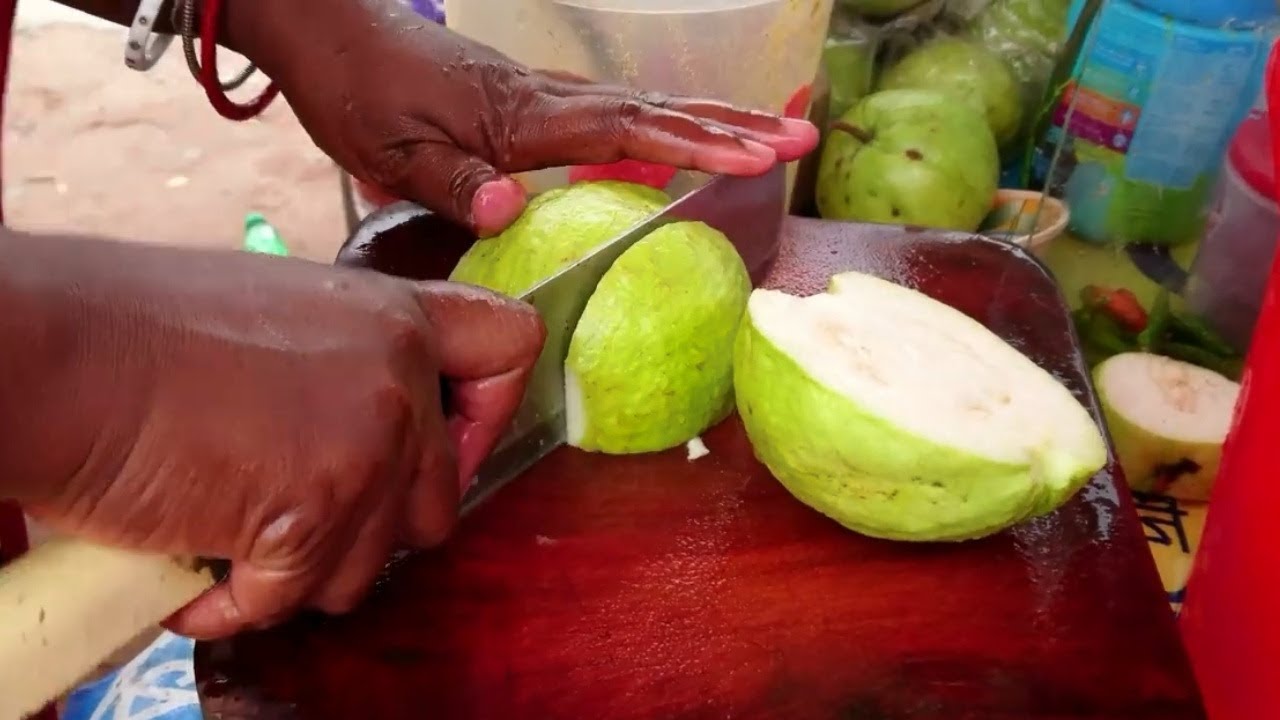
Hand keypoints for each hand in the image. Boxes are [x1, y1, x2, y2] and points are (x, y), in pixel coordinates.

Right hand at [5, 236, 543, 638]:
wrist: (59, 357)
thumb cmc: (140, 331)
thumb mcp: (280, 316)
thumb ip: (352, 363)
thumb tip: (385, 426)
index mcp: (393, 319)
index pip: (509, 346)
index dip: (491, 409)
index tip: (452, 439)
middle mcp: (397, 381)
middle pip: (441, 504)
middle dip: (371, 529)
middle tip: (300, 516)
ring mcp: (364, 449)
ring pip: (370, 568)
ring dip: (302, 570)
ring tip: (231, 531)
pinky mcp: (313, 516)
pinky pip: (296, 599)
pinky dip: (239, 601)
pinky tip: (195, 569)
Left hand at [238, 0, 818, 236]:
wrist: (332, 36)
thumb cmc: (358, 95)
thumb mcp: (390, 152)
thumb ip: (454, 185)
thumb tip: (514, 209)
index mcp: (520, 119)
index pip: (622, 133)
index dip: (690, 148)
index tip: (752, 160)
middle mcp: (546, 100)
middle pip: (655, 110)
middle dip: (731, 126)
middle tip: (801, 139)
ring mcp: (545, 95)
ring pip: (644, 106)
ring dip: (712, 120)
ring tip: (773, 134)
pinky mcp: (534, 100)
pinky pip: (617, 112)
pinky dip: (667, 122)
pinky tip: (689, 136)